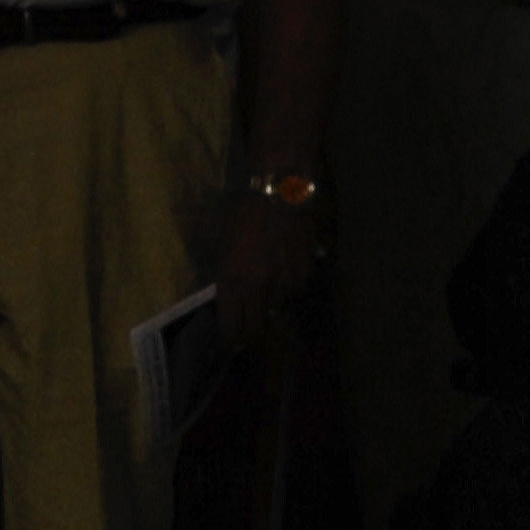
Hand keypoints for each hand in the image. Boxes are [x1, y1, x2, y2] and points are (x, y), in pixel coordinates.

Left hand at [213, 183, 321, 350]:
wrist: (282, 186)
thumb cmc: (244, 207)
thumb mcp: (223, 241)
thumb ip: (227, 272)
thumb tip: (232, 293)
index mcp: (232, 279)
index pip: (231, 325)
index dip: (230, 338)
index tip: (229, 343)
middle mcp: (259, 287)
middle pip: (256, 328)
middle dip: (250, 334)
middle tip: (247, 335)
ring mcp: (285, 282)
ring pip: (278, 308)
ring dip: (272, 306)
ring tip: (268, 297)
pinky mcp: (306, 271)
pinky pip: (296, 289)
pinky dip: (290, 287)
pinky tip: (286, 275)